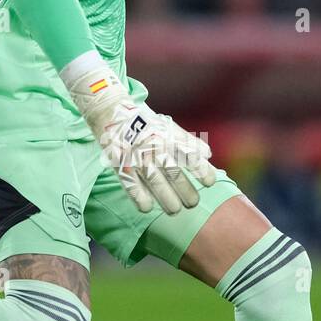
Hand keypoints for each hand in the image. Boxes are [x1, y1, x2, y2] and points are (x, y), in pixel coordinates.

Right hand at [61, 56, 216, 213]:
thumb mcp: (167, 126)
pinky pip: (130, 182)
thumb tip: (208, 154)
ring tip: (175, 210)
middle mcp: (154, 146)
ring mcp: (136, 155)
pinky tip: (146, 208)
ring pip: (154, 180)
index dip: (201, 170)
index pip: (189, 155)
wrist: (110, 110)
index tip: (210, 183)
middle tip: (193, 203)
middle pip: (174, 172)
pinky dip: (138, 196)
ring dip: (166, 197)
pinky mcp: (119, 162)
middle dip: (185, 190)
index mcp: (167, 136)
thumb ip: (187, 140)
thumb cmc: (144, 121)